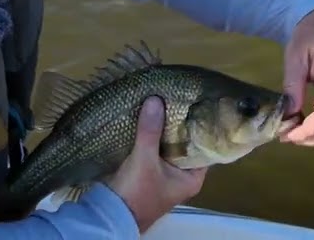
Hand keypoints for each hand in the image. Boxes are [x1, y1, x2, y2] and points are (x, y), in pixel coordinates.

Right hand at [106, 96, 206, 231]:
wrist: (110, 214)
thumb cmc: (137, 192)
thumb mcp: (144, 159)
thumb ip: (150, 131)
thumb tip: (155, 99)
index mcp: (192, 178)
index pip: (203, 147)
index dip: (199, 127)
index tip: (195, 104)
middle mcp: (182, 177)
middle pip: (184, 144)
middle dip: (178, 125)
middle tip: (176, 98)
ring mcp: (165, 175)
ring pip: (168, 146)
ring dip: (163, 130)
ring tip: (162, 103)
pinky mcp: (148, 173)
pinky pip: (154, 150)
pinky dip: (151, 138)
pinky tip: (148, 120)